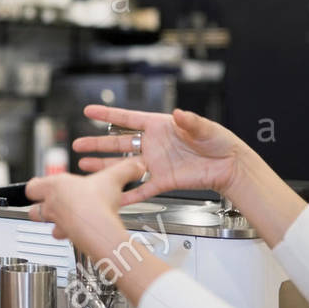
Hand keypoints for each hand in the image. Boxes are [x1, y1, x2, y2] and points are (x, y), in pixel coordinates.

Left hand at [24, 159, 146, 262]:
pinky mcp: (67, 237)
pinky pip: (63, 236)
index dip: (36, 187)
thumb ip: (125, 170)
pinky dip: (69, 235)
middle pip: (33, 209)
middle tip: (51, 205)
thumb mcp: (113, 178)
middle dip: (40, 208)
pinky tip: (78, 233)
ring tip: (63, 221)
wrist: (96, 227)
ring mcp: (58, 223)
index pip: (32, 187)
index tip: (42, 186)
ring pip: (46, 225)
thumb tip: (137, 166)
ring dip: (53, 223)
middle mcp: (52, 205)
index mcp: (55, 186)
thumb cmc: (97, 201)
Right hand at [72, 105, 246, 205]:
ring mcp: (156, 163)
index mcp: (160, 127)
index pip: (128, 120)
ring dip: (104, 166)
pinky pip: (141, 188)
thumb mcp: (204, 127)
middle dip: (97, 143)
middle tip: (78, 144)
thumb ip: (189, 122)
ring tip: (85, 167)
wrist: (230, 166)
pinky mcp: (163, 181)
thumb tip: (179, 114)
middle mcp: (154, 144)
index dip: (108, 115)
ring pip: (124, 166)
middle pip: (119, 143)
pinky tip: (113, 196)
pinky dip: (127, 193)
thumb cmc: (219, 142)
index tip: (89, 111)